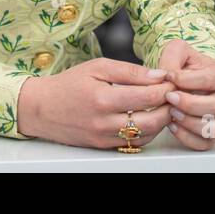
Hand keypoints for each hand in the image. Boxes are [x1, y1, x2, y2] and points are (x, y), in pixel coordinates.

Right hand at [17, 57, 173, 148]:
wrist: (41, 108)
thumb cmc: (69, 84)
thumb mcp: (97, 67)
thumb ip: (129, 71)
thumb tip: (158, 75)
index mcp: (103, 98)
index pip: (147, 97)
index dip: (165, 88)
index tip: (172, 81)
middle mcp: (104, 122)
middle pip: (152, 120)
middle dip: (168, 107)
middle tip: (173, 95)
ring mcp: (104, 137)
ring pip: (146, 135)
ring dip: (161, 121)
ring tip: (163, 105)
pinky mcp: (104, 146)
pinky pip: (134, 143)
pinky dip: (147, 132)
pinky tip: (148, 118)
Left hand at [156, 40, 214, 149]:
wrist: (181, 80)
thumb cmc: (182, 66)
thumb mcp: (176, 51)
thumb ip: (171, 58)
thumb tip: (166, 76)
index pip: (212, 78)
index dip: (189, 80)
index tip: (169, 77)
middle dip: (191, 104)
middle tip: (170, 98)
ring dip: (192, 123)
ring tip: (172, 113)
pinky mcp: (212, 134)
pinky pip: (205, 143)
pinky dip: (187, 138)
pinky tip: (172, 125)